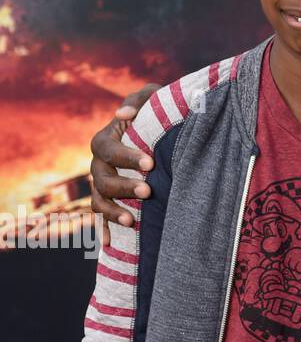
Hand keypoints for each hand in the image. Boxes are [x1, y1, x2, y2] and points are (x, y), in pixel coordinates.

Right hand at [90, 85, 160, 243]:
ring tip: (132, 220)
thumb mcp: (152, 98)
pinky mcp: (108, 200)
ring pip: (98, 201)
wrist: (161, 130)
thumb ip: (139, 100)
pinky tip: (110, 243)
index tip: (151, 163)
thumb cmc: (157, 111)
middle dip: (124, 187)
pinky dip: (103, 229)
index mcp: (105, 140)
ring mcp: (101, 184)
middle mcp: (98, 164)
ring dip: (112, 212)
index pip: (109, 149)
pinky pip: (100, 218)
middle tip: (148, 191)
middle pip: (103, 179)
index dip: (127, 157)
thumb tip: (123, 114)